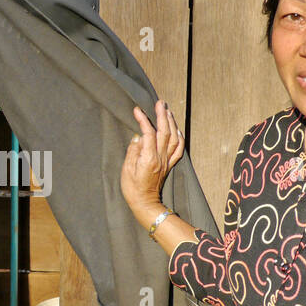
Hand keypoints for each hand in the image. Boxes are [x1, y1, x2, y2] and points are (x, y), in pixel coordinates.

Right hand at [120, 98, 183, 222]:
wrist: (144, 203)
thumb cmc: (132, 187)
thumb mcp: (127, 169)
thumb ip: (133, 151)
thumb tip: (138, 137)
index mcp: (149, 158)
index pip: (148, 133)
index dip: (144, 120)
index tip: (137, 110)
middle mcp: (160, 158)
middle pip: (165, 132)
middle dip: (163, 115)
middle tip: (160, 102)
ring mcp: (167, 161)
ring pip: (173, 138)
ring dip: (172, 122)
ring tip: (167, 110)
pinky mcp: (169, 164)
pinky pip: (178, 149)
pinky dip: (179, 137)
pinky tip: (177, 129)